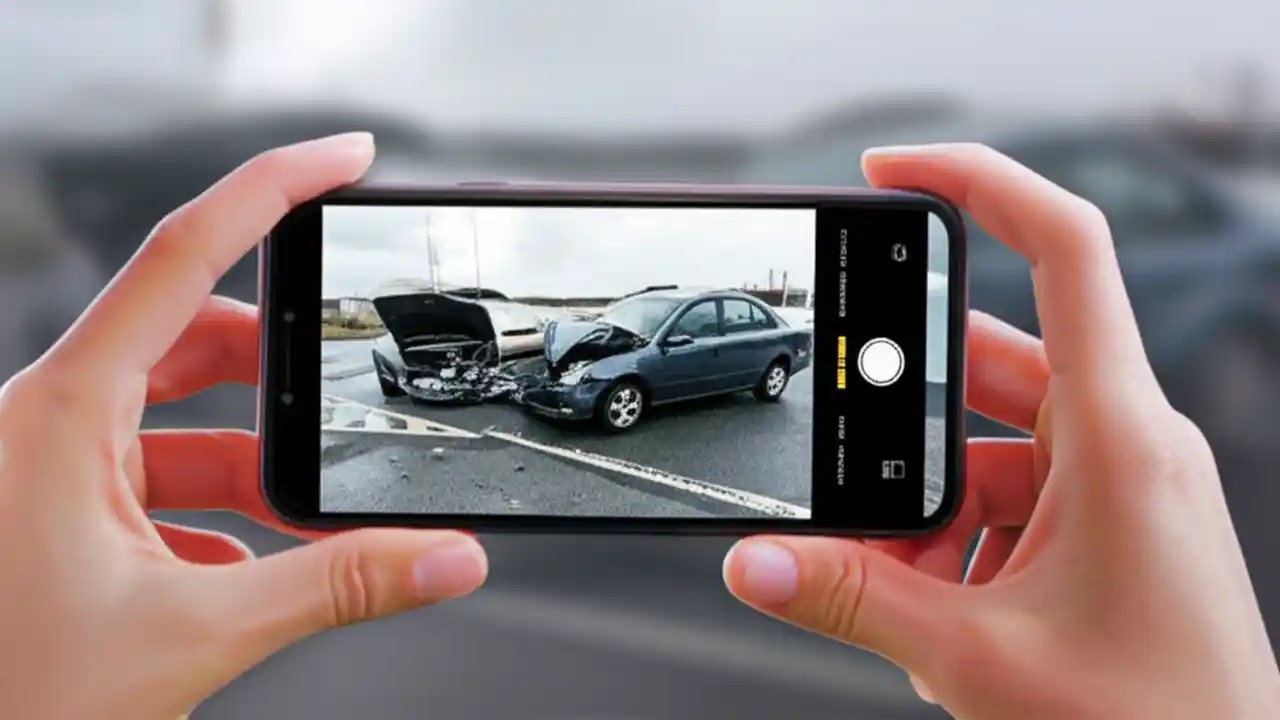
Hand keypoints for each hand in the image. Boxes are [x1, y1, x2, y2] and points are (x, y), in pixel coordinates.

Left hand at [0, 134, 487, 718]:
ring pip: (178, 421)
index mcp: (60, 413)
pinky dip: (215, 514)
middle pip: (193, 338)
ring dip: (252, 461)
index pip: (185, 253)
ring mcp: (47, 472)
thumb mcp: (195, 633)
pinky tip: (241, 569)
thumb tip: (444, 555)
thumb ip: (339, 585)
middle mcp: (45, 425)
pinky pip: (156, 482)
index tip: (343, 159)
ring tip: (304, 514)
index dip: (275, 187)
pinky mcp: (58, 519)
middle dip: (280, 370)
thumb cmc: (11, 699)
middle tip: (344, 392)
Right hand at [723, 144, 1279, 717]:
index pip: (1063, 248)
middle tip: (850, 486)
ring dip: (927, 508)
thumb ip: (851, 600)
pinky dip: (956, 544)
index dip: (976, 182)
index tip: (890, 172)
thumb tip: (754, 563)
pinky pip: (1010, 503)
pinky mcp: (1105, 533)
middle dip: (905, 429)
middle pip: (989, 369)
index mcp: (1120, 436)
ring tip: (896, 586)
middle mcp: (1125, 443)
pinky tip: (931, 612)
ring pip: (990, 450)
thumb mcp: (976, 659)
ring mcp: (1118, 489)